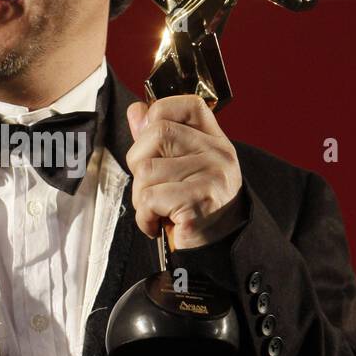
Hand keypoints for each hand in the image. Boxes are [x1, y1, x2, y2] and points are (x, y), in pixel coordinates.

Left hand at [126, 95, 247, 250]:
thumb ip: (158, 138)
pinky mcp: (199, 202)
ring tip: (158, 209)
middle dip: (140, 162)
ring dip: (141, 196)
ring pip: (147, 169)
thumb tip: (137, 111)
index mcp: (214, 141)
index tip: (150, 142)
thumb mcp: (180, 167)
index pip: (187, 105)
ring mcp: (212, 176)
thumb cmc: (195, 208)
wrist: (218, 250)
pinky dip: (144, 216)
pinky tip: (158, 223)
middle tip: (152, 186)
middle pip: (158, 133)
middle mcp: (218, 154)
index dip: (159, 114)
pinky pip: (149, 198)